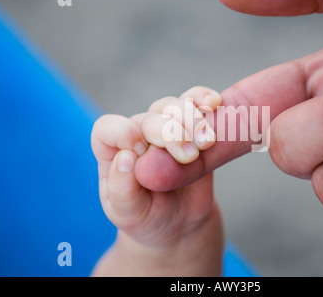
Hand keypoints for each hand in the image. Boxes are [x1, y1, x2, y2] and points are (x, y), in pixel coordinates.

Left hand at [90, 87, 223, 275]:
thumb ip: (122, 190)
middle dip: (170, 132)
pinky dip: (204, 99)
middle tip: (188, 157)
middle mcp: (138, 134)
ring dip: (191, 119)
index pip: (108, 128)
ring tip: (206, 143)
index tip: (142, 152)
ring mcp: (166, 127)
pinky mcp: (192, 126)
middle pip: (149, 117)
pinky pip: (196, 102)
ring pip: (173, 106)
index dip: (123, 133)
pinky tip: (214, 105)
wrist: (181, 223)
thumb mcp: (128, 214)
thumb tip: (125, 157)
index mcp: (113, 152)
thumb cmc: (148, 217)